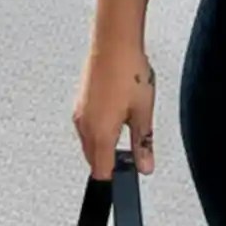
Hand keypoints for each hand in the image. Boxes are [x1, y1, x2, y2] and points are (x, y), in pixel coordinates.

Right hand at [72, 44, 156, 178]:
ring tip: (128, 131)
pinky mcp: (80, 103)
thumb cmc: (128, 72)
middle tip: (133, 157)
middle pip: (94, 159)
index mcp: (100, 133)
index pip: (101, 171)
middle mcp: (84, 126)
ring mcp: (79, 113)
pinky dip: (100, 131)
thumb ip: (143, 144)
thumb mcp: (143, 113)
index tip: (125, 182)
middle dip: (111, 163)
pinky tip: (116, 118)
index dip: (114, 180)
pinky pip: (87, 128)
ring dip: (105, 146)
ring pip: (89, 144)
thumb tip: (145, 167)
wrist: (113, 43)